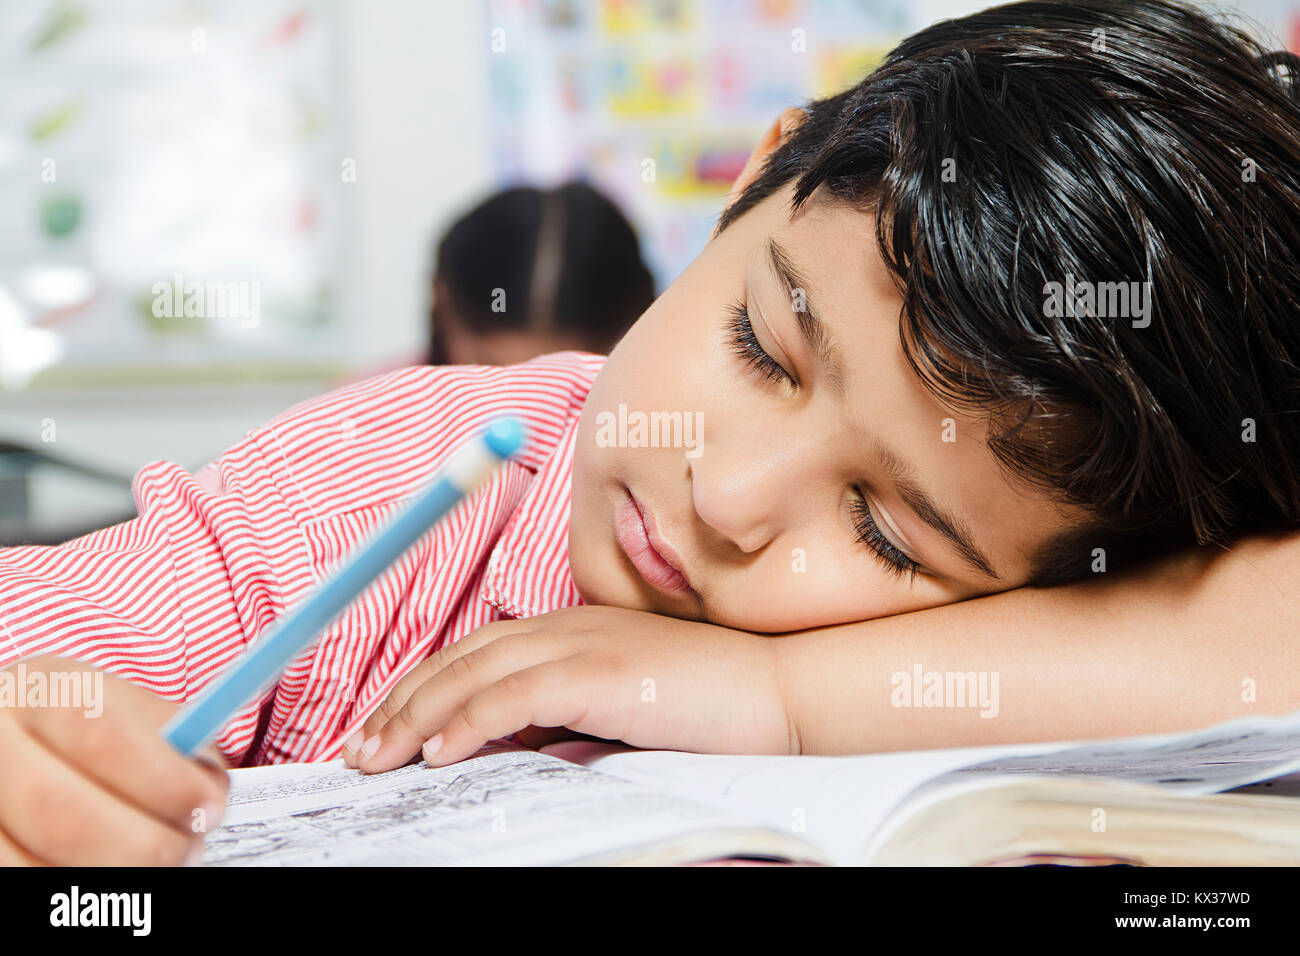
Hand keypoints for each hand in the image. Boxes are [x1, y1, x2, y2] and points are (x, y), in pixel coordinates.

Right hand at [0, 655, 228, 864]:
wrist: (17, 741)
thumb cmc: (92, 727)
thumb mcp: (130, 709)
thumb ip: (178, 739)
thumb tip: (211, 790)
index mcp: (42, 692)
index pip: (100, 734)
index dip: (161, 779)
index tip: (209, 807)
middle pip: (62, 810)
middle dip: (143, 843)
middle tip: (190, 849)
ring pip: (36, 862)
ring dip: (114, 878)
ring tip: (161, 864)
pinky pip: (21, 882)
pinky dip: (75, 891)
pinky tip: (111, 877)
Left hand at [341, 605, 795, 772]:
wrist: (779, 690)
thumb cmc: (707, 705)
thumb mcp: (623, 705)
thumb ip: (568, 713)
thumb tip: (514, 746)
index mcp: (571, 629)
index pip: (476, 653)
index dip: (423, 687)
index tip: (385, 726)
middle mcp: (567, 626)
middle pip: (461, 658)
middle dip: (401, 703)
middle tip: (358, 748)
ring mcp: (582, 644)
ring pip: (473, 674)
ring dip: (414, 715)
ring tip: (374, 756)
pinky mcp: (600, 673)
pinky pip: (514, 697)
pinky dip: (468, 722)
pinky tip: (437, 751)